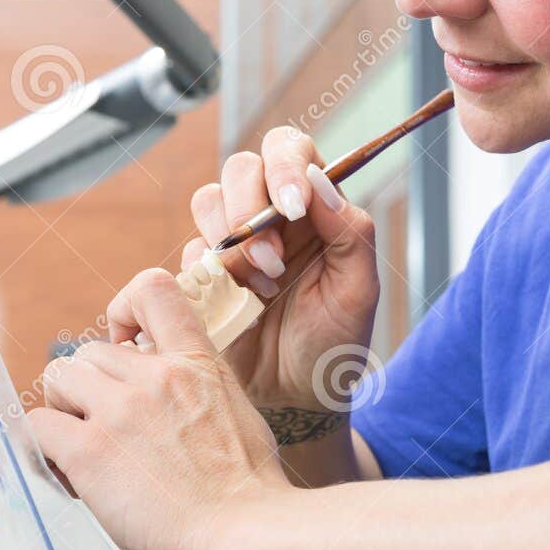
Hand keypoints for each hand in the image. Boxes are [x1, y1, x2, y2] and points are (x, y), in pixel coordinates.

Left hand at [30, 271, 289, 549]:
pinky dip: (45, 448)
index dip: (123, 312)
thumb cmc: (249, 490)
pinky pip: (37, 426)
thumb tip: (175, 394)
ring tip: (84, 446)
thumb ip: (198, 388)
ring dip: (64, 411)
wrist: (244, 533)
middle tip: (103, 426)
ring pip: (57, 378)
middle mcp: (155, 376)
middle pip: (88, 351)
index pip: (152, 290)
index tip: (123, 344)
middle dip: (89, 388)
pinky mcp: (88, 450)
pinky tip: (71, 473)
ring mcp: (119, 410)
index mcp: (196, 363)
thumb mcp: (236, 411)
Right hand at [106, 127, 379, 418]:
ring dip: (231, 240)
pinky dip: (210, 273)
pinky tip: (241, 305)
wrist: (297, 400)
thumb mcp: (359, 291)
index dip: (284, 165)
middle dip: (249, 206)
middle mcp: (270, 215)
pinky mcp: (203, 275)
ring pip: (207, 201)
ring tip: (262, 286)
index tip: (293, 206)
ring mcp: (234, 243)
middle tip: (273, 260)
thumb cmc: (335, 344)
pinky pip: (191, 252)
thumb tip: (320, 180)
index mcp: (314, 207)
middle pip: (241, 167)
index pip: (290, 150)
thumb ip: (351, 232)